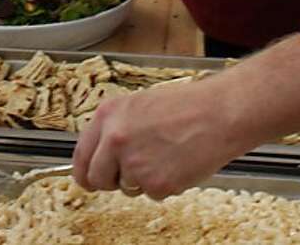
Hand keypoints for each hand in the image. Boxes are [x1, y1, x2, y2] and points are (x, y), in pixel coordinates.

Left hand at [72, 75, 241, 198]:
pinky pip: (152, 194)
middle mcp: (115, 140)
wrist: (218, 114)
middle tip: (130, 173)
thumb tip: (99, 155)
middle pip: (96, 179)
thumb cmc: (185, 106)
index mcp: (108, 115)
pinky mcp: (156, 184)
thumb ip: (114, 129)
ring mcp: (135, 164)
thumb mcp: (138, 105)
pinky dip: (164, 184)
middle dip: (110, 181)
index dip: (84, 172)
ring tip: (164, 154)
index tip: (89, 179)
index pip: (81, 156)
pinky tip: (177, 162)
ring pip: (127, 188)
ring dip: (142, 180)